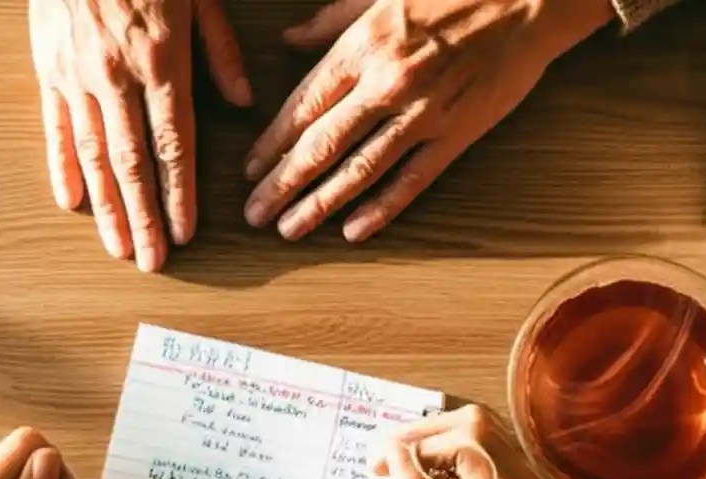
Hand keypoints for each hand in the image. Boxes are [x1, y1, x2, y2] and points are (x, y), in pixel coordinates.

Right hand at [30, 0, 251, 270]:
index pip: (174, 144)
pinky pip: (54, 126)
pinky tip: (70, 203)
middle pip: (133, 163)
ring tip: (118, 248)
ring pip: (93, 154)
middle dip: (145, 217)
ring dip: (106, 207)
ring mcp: (76, 74)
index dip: (181, 194)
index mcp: (161, 59)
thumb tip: (243, 101)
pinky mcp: (46, 65)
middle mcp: (116, 76)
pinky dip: (62, 166)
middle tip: (153, 263)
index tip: (188, 234)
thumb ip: (220, 49)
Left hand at [243, 0, 613, 241]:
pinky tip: (353, 230)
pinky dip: (380, 208)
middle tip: (253, 214)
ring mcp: (422, 114)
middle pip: (320, 146)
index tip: (249, 170)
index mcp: (362, 47)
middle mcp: (384, 85)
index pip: (302, 107)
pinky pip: (411, 180)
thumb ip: (331, 20)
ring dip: (318, 204)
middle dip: (281, 185)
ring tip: (289, 229)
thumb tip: (288, 39)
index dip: (271, 143)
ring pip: (358, 170)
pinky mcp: (456, 135)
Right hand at [374, 406, 585, 478]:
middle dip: (424, 438)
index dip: (421, 443)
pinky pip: (472, 470)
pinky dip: (440, 475)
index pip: (471, 438)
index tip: (378, 467)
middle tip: (381, 463)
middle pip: (475, 428)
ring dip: (429, 454)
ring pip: (473, 444)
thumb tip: (394, 453)